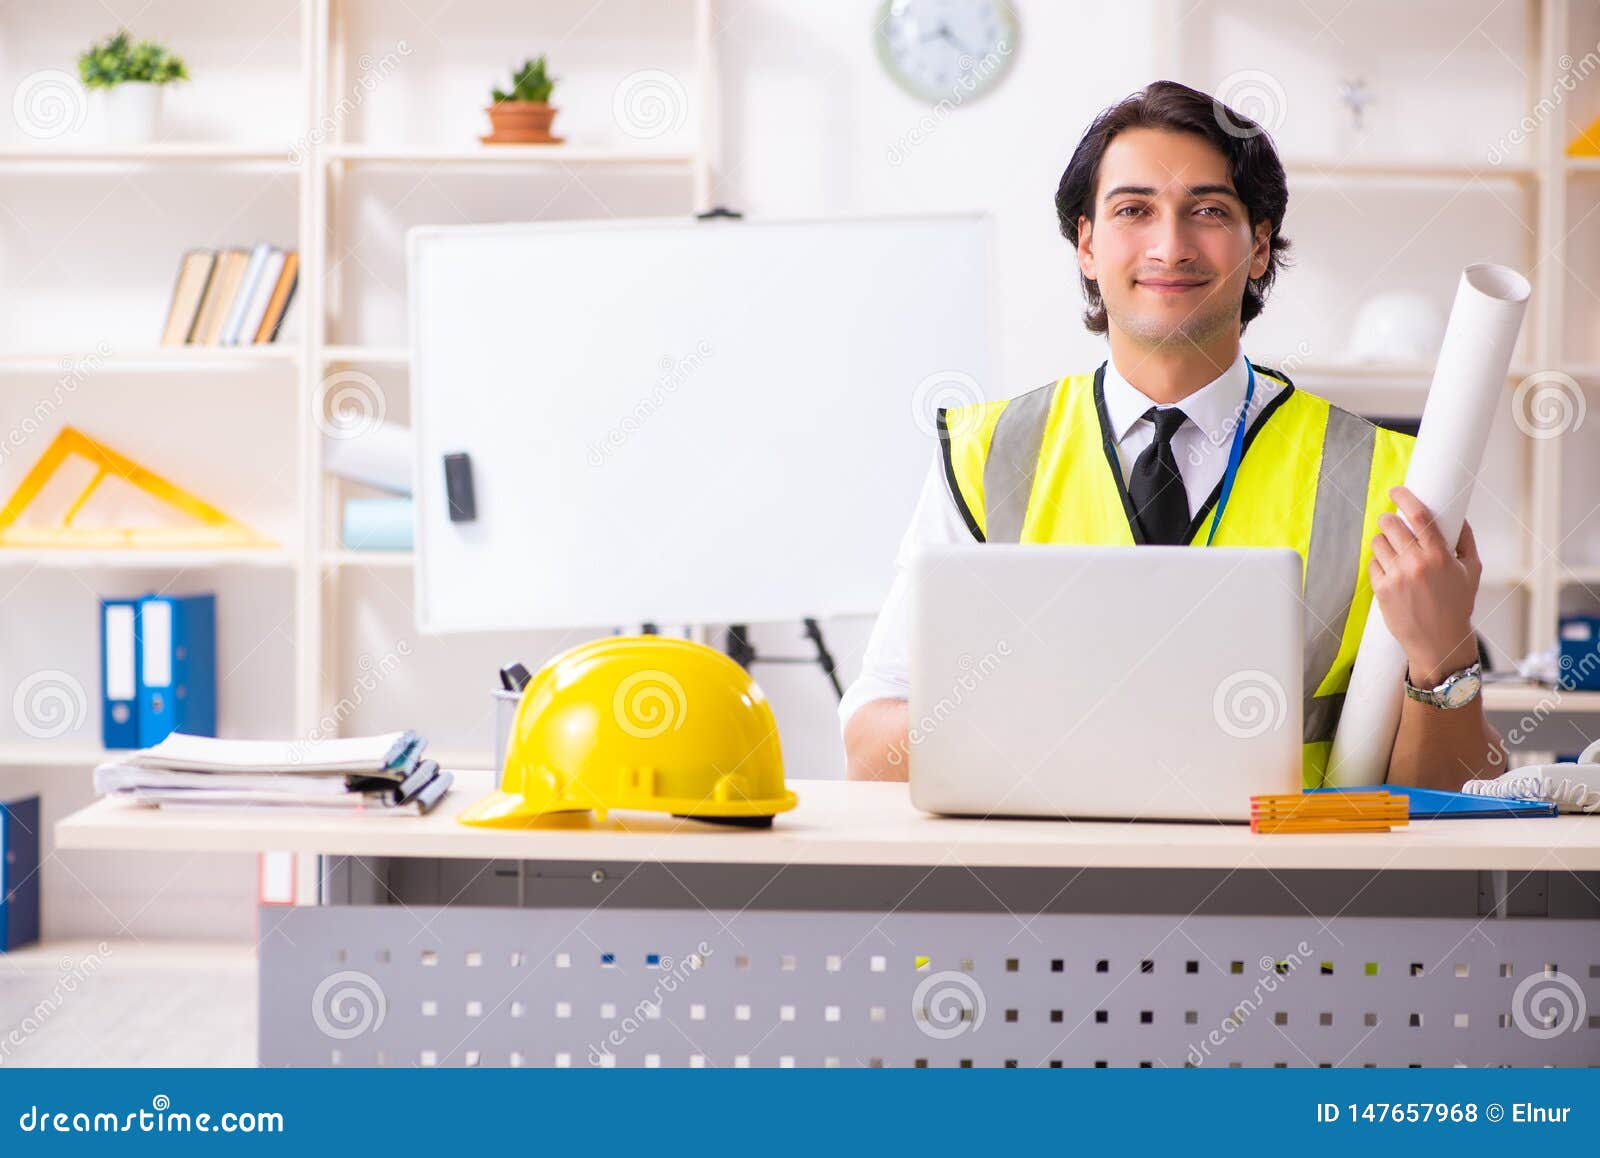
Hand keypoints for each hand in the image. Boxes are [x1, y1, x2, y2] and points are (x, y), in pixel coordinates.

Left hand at [1368, 486, 1481, 687]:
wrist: (1439, 641)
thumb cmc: (1457, 604)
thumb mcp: (1471, 571)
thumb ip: (1465, 540)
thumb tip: (1459, 515)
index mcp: (1439, 555)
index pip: (1418, 515)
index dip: (1403, 497)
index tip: (1396, 490)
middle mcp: (1415, 564)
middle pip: (1390, 524)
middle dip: (1388, 519)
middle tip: (1391, 522)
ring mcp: (1396, 577)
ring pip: (1378, 543)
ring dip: (1383, 541)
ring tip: (1394, 550)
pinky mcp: (1381, 590)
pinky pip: (1373, 563)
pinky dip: (1380, 563)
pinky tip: (1391, 571)